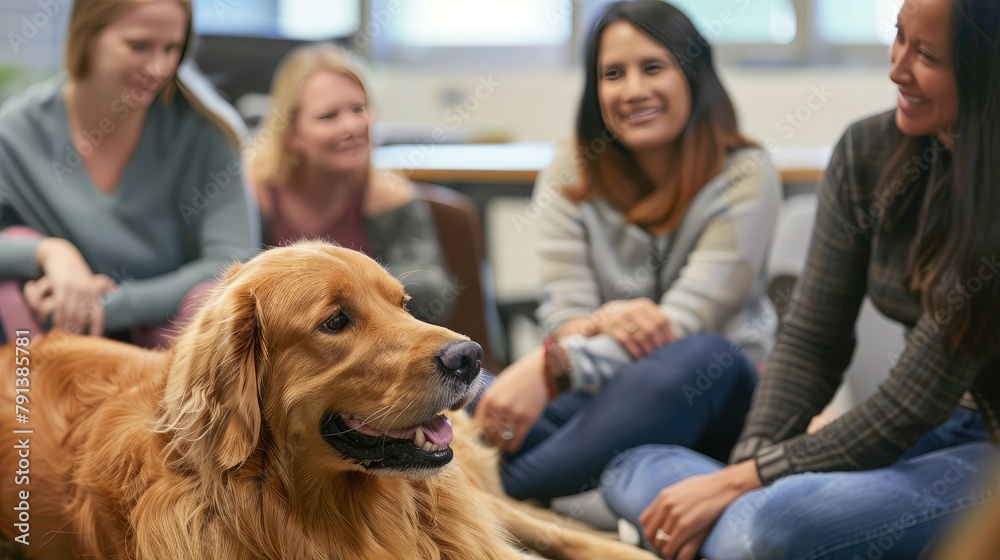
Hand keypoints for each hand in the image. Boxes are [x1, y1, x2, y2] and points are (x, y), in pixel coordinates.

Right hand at [32, 238, 112, 335]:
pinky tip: (54, 325)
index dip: (97, 327)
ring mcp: (75, 288)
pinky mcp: (62, 285)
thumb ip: (101, 286)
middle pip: (83, 317)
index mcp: (95, 291)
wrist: (62, 254)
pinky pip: (61, 305)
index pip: (98, 313)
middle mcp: (87, 291)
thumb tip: (116, 290)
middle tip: (71, 342)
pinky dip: (58, 317)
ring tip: (62, 338)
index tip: (95, 339)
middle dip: (78, 330)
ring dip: (66, 327)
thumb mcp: (90, 278)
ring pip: (71, 313)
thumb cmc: (76, 270)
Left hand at [473, 346, 548, 452]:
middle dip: (491, 439)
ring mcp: (513, 414)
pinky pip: (516, 439)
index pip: (479, 422)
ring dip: (501, 445)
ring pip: (502, 439)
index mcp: (489, 397)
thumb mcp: (499, 385)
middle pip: (489, 432)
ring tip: (502, 446)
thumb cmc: (520, 376)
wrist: (542, 370)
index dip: (482, 431)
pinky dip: (512, 446)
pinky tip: (511, 448)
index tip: (485, 435)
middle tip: (494, 442)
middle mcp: (499, 407)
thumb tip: (483, 420)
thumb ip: (491, 401)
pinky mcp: (527, 419)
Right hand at [595, 298, 674, 358]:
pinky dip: (635, 351)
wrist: (598, 319)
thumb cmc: (625, 320)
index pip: (662, 320)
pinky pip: (627, 341)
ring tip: (651, 359)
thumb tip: (675, 340)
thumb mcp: (639, 314)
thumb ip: (655, 321)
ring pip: (641, 336)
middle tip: (662, 356)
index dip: (668, 336)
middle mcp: (633, 309)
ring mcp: (621, 317)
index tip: (672, 349)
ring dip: (648, 350)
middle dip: (658, 345)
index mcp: (644, 305)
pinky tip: (639, 359)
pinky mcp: (611, 327)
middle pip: (652, 329)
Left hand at [639, 460, 760, 559]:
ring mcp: (675, 516)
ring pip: (660, 544)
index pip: (644, 521)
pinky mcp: (685, 526)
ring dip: (666, 550)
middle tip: (668, 546)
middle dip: (657, 543)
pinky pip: (670, 548)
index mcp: (664, 496)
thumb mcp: (683, 491)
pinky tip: (680, 554)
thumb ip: (669, 503)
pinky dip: (673, 554)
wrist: (725, 486)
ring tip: (675, 551)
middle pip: (649, 534)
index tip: (660, 536)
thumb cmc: (707, 489)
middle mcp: (666, 505)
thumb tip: (662, 519)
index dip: (651, 531)